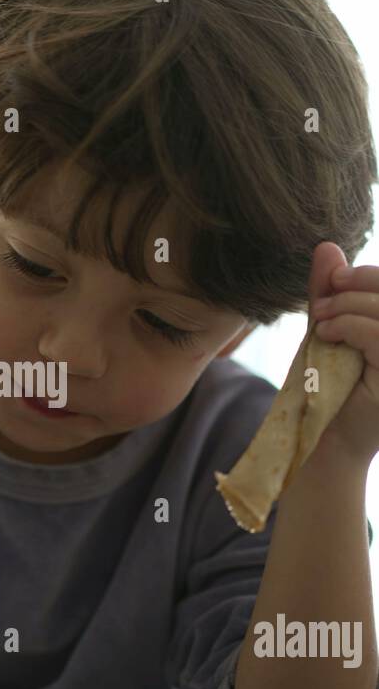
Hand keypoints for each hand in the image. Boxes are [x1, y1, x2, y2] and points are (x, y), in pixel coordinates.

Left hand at [311, 241, 378, 467]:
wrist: (324, 442)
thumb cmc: (329, 389)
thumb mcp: (329, 331)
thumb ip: (332, 293)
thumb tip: (326, 246)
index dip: (368, 276)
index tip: (332, 282)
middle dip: (357, 285)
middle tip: (323, 300)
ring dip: (348, 307)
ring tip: (320, 321)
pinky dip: (349, 325)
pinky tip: (326, 333)